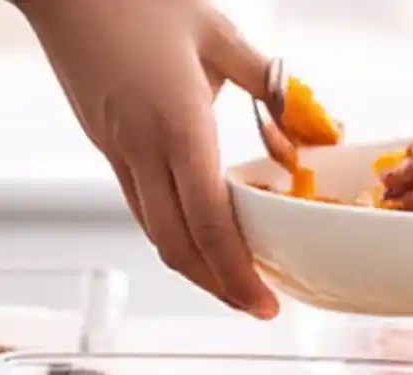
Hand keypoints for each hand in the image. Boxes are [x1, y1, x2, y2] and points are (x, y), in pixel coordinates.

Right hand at [15, 0, 278, 318]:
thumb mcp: (216, 31)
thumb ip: (266, 81)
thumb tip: (307, 118)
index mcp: (178, 126)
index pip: (209, 224)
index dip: (237, 273)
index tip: (265, 302)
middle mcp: (142, 150)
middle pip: (178, 247)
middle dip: (219, 287)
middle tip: (256, 306)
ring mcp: (117, 151)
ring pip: (155, 232)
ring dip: (194, 267)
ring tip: (233, 280)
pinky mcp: (105, 144)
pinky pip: (140, 205)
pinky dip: (173, 233)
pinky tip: (199, 235)